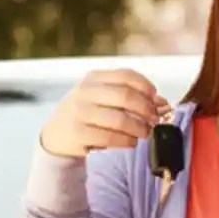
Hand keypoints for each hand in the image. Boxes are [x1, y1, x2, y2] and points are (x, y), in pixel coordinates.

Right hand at [39, 69, 171, 157]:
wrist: (55, 136)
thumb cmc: (86, 115)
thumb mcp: (101, 99)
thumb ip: (129, 97)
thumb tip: (162, 103)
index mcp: (93, 78)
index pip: (125, 75)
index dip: (146, 86)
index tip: (156, 98)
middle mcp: (85, 92)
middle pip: (125, 96)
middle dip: (146, 109)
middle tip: (155, 119)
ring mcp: (80, 113)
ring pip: (120, 119)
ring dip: (139, 128)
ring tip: (145, 133)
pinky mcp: (78, 133)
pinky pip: (110, 137)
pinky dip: (126, 141)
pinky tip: (131, 142)